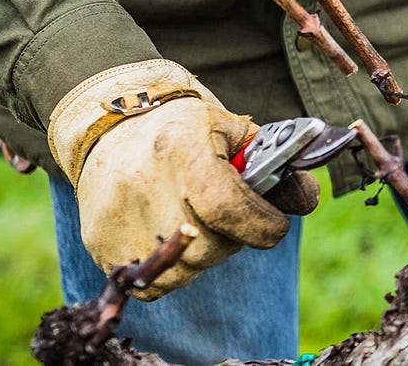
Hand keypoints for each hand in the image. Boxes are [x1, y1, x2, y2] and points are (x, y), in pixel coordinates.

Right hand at [48, 59, 319, 298]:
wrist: (109, 123)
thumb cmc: (184, 128)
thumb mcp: (235, 131)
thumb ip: (278, 166)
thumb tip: (307, 200)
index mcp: (181, 151)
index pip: (227, 208)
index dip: (261, 224)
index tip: (276, 224)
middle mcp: (144, 188)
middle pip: (209, 247)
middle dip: (234, 237)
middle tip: (230, 214)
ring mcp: (118, 221)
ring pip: (184, 272)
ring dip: (204, 253)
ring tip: (197, 219)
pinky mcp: (100, 245)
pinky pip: (153, 284)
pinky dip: (174, 268)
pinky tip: (172, 234)